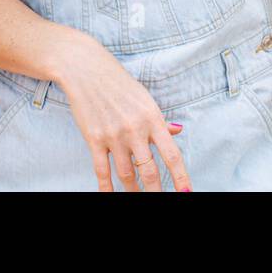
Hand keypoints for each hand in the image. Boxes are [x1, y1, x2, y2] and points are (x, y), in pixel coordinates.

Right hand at [57, 38, 189, 191]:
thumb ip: (160, 120)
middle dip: (156, 192)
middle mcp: (135, 129)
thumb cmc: (119, 84)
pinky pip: (102, 171)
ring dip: (133, 192)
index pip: (171, 154)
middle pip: (149, 171)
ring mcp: (113, 135)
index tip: (186, 193)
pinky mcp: (94, 139)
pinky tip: (111, 196)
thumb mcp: (144, 98)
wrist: (86, 70)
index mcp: (152, 118)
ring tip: (137, 198)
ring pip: (127, 175)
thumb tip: (178, 131)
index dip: (180, 177)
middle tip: (161, 202)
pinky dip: (107, 188)